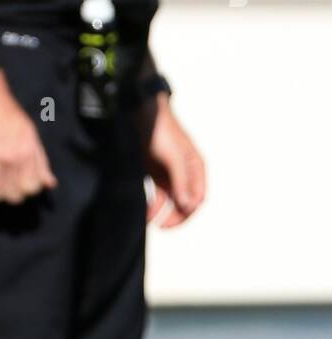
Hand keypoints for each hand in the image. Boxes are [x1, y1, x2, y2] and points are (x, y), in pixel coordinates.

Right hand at [0, 69, 57, 203]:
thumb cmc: (9, 113)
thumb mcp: (30, 134)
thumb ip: (41, 161)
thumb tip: (50, 183)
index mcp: (27, 152)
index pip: (32, 188)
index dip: (29, 188)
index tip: (23, 182)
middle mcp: (10, 158)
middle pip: (14, 196)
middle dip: (12, 193)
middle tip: (9, 183)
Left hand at [139, 95, 205, 227]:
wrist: (140, 112)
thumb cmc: (162, 131)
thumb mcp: (173, 155)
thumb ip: (181, 180)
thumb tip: (188, 205)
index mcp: (196, 168)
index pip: (198, 197)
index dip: (188, 211)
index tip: (174, 220)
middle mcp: (186, 173)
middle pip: (185, 202)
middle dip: (175, 216)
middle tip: (162, 227)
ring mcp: (171, 173)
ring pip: (170, 200)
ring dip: (162, 212)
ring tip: (150, 222)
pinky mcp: (156, 172)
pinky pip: (158, 193)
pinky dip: (154, 203)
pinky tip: (146, 211)